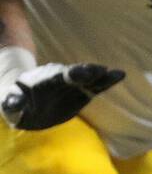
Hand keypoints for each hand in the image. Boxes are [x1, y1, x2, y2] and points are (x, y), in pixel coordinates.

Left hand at [1, 62, 124, 130]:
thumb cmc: (16, 101)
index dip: (68, 75)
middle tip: (101, 70)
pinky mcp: (83, 92)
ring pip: (89, 78)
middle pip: (76, 73)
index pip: (58, 76)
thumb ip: (13, 102)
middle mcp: (62, 79)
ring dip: (102, 76)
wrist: (27, 101)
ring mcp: (74, 84)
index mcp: (44, 80)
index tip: (79, 75)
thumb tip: (15, 103)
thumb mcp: (10, 102)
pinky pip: (96, 86)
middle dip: (88, 72)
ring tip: (118, 74)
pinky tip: (119, 76)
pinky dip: (106, 82)